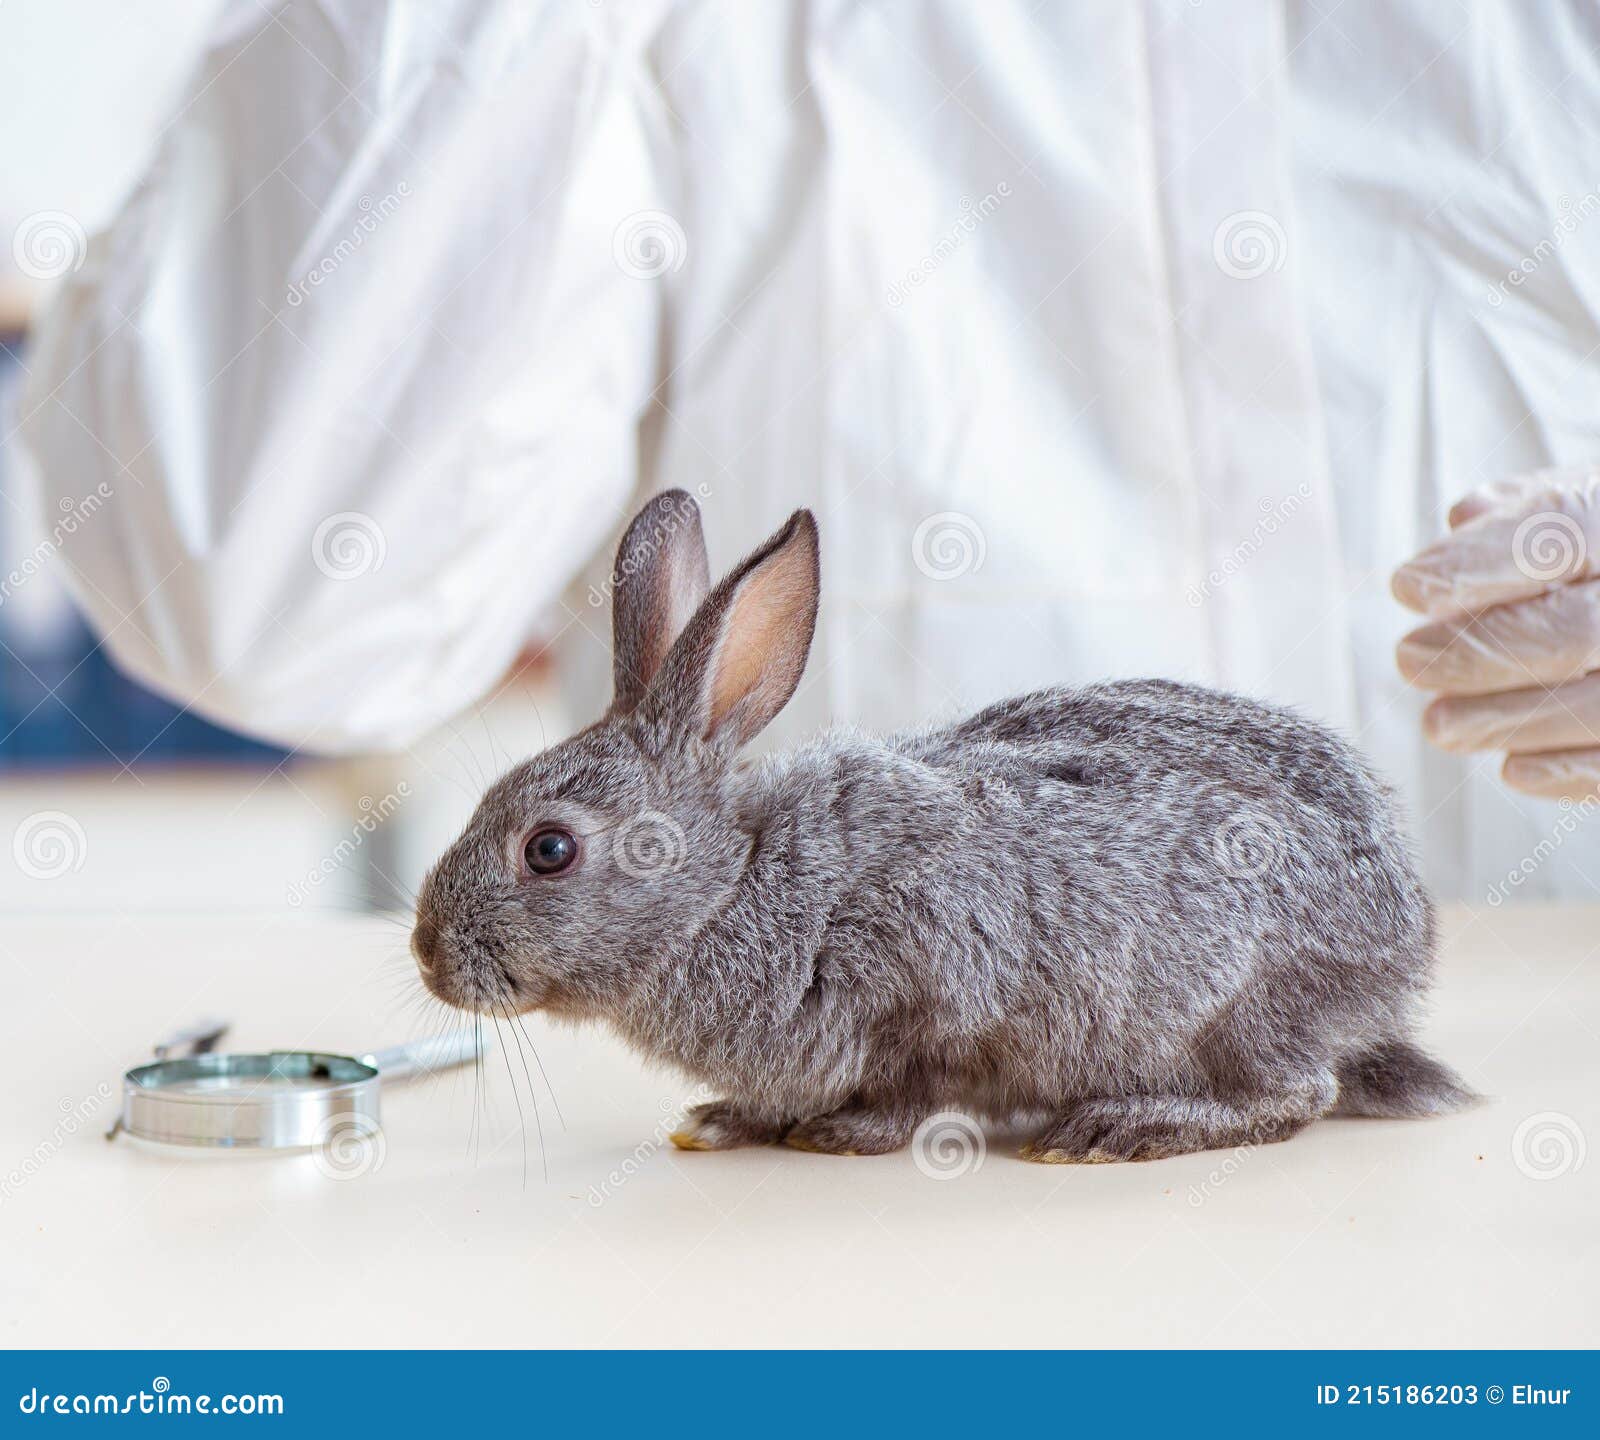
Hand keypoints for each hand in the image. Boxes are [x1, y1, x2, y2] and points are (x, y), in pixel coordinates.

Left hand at [1392, 466, 1599, 799]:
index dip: (1478, 563)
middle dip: (1482, 650)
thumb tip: (1467, 517)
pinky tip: (1513, 768)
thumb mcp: (1577, 506)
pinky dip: (1567, 770)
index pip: (1560, 532)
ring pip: (1596, 703)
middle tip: (1410, 659)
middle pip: (1576, 630)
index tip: (1407, 588)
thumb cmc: (1599, 556)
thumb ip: (1523, 513)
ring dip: (1506, 718)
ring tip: (1438, 723)